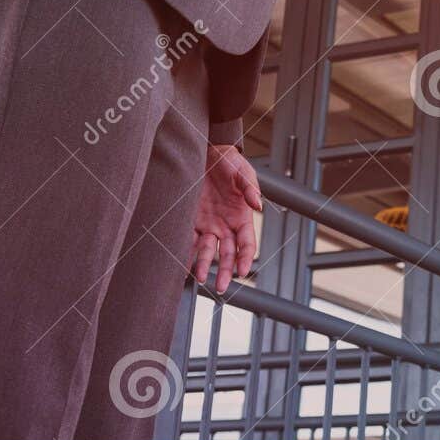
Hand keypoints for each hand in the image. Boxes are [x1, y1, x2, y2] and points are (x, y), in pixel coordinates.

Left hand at [189, 144, 262, 293]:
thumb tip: (258, 206)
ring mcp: (208, 224)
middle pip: (228, 254)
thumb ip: (250, 189)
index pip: (246, 243)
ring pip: (207, 251)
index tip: (243, 271)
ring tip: (199, 277)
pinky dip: (186, 253)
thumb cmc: (228, 161)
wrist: (205, 152)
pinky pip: (188, 240)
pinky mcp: (191, 220)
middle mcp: (225, 224)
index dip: (245, 258)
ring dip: (204, 265)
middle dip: (226, 271)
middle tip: (221, 287)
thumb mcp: (243, 172)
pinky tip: (182, 264)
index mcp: (241, 216)